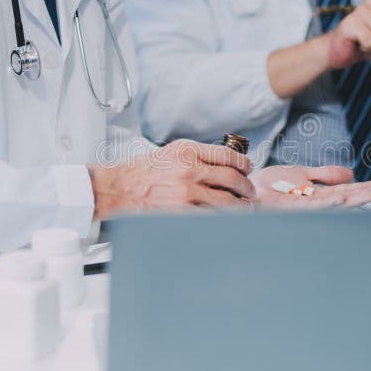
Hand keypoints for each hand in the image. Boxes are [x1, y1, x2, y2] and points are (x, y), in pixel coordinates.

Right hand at [89, 140, 253, 219]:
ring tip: (243, 207)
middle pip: (232, 179)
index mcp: (188, 151)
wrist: (120, 188)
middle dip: (246, 187)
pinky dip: (222, 219)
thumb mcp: (173, 152)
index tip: (247, 169)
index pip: (228, 155)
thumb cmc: (144, 171)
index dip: (244, 164)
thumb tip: (226, 163)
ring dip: (239, 206)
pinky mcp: (181, 211)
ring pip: (226, 202)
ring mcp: (186, 192)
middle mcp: (189, 169)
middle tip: (250, 191)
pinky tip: (225, 218)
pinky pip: (211, 217)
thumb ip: (199, 155)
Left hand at [250, 165, 370, 209]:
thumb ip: (325, 174)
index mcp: (316, 194)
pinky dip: (327, 203)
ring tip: (370, 195)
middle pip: (344, 199)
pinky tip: (340, 198)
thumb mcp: (301, 174)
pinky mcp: (290, 209)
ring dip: (352, 200)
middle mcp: (313, 202)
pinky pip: (311, 207)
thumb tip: (350, 174)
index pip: (346, 190)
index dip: (363, 189)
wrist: (244, 190)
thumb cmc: (268, 186)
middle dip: (363, 195)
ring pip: (332, 205)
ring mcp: (303, 208)